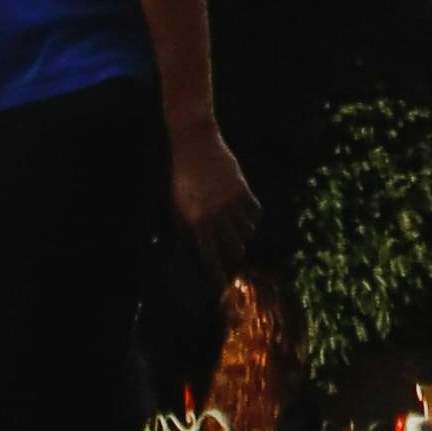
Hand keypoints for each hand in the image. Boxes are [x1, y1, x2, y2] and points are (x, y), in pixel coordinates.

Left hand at [166, 119, 257, 266]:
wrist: (194, 142)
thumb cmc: (182, 173)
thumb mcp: (177, 202)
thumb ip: (185, 226)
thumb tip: (190, 249)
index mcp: (196, 221)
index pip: (211, 257)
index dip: (219, 275)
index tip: (225, 288)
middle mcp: (215, 215)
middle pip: (235, 248)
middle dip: (235, 252)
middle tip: (233, 250)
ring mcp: (230, 202)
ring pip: (247, 230)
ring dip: (243, 231)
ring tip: (235, 223)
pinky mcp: (242, 188)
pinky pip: (255, 212)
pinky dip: (252, 214)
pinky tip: (244, 211)